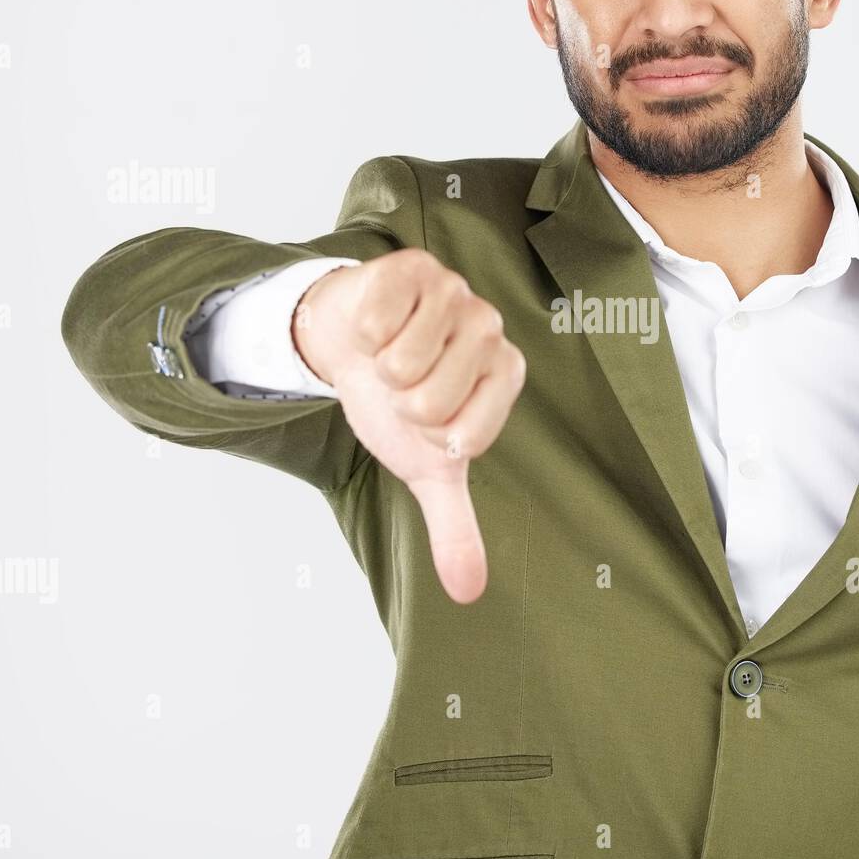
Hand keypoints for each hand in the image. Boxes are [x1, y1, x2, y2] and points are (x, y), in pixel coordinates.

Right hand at [292, 249, 525, 603]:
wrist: (351, 343)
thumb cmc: (398, 402)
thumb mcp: (426, 467)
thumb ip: (455, 527)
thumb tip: (468, 592)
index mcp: (506, 375)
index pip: (465, 435)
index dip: (429, 437)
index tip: (428, 420)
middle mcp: (491, 329)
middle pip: (431, 400)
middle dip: (400, 404)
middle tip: (402, 385)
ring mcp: (455, 292)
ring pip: (403, 360)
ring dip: (379, 367)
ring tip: (387, 354)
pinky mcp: (412, 267)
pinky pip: (377, 318)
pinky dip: (362, 332)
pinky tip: (375, 324)